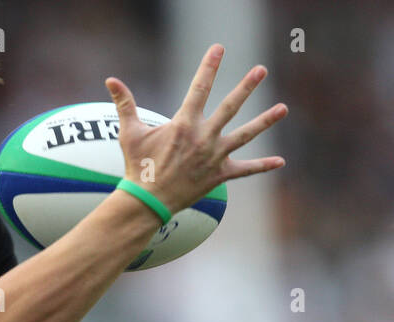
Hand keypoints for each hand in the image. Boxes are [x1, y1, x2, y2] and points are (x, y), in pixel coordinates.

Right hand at [105, 44, 286, 214]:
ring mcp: (214, 156)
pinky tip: (280, 162)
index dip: (209, 66)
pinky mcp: (219, 175)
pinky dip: (262, 166)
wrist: (148, 201)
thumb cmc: (138, 166)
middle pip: (230, 106)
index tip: (219, 48)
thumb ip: (125, 103)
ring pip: (245, 135)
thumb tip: (110, 80)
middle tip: (261, 69)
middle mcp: (204, 137)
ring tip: (283, 108)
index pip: (200, 87)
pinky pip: (245, 170)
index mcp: (184, 123)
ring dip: (265, 121)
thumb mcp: (130, 133)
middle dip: (247, 86)